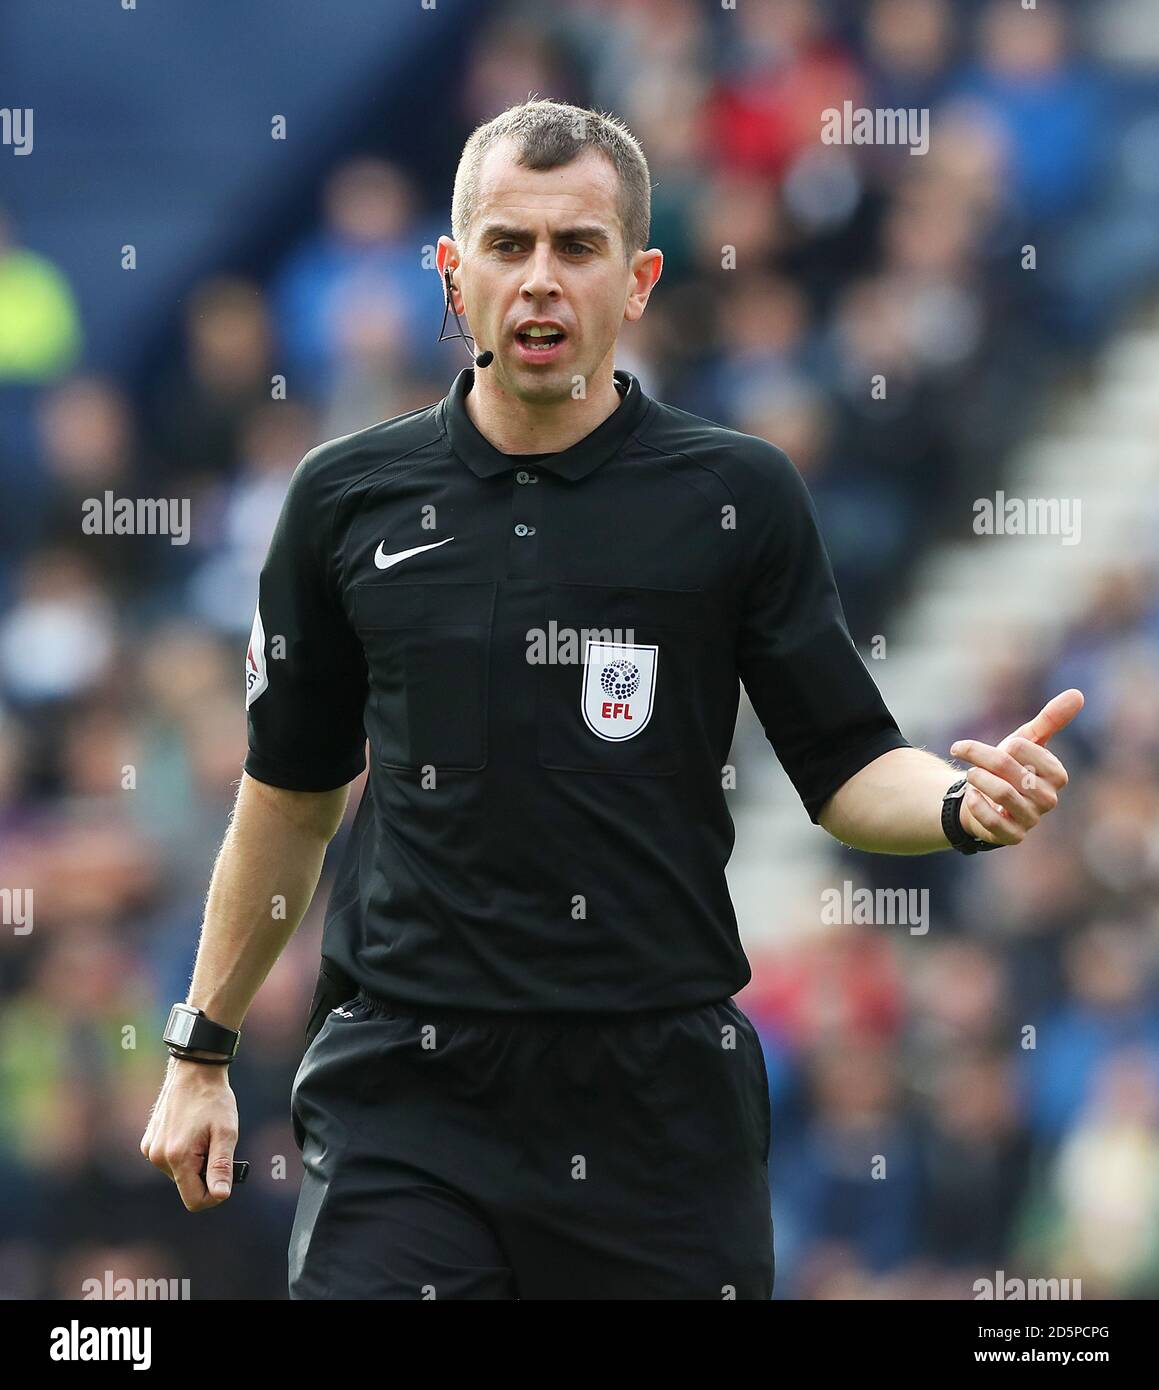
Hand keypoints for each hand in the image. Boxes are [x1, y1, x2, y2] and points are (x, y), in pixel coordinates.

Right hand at [140, 1057, 238, 1210]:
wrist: (194, 1071)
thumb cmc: (213, 1100)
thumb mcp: (225, 1132)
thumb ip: (221, 1166)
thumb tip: (221, 1196)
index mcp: (177, 1158)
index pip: (194, 1200)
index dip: (214, 1195)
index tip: (227, 1177)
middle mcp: (158, 1157)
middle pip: (187, 1186)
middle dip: (205, 1173)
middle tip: (216, 1144)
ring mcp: (151, 1150)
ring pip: (179, 1173)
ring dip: (195, 1161)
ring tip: (203, 1134)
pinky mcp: (149, 1142)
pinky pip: (170, 1160)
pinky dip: (184, 1152)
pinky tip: (191, 1130)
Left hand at [949, 688, 1083, 846]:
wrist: (984, 798)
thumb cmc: (1009, 767)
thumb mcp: (1027, 741)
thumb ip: (1050, 720)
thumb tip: (1077, 694)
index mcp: (1056, 775)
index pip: (1030, 750)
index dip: (1009, 744)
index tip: (997, 743)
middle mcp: (1048, 799)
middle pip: (1010, 770)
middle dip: (981, 755)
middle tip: (961, 748)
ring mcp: (1031, 820)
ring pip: (1002, 794)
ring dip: (977, 778)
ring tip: (969, 774)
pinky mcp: (1012, 837)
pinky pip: (994, 822)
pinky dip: (977, 804)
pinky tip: (970, 795)